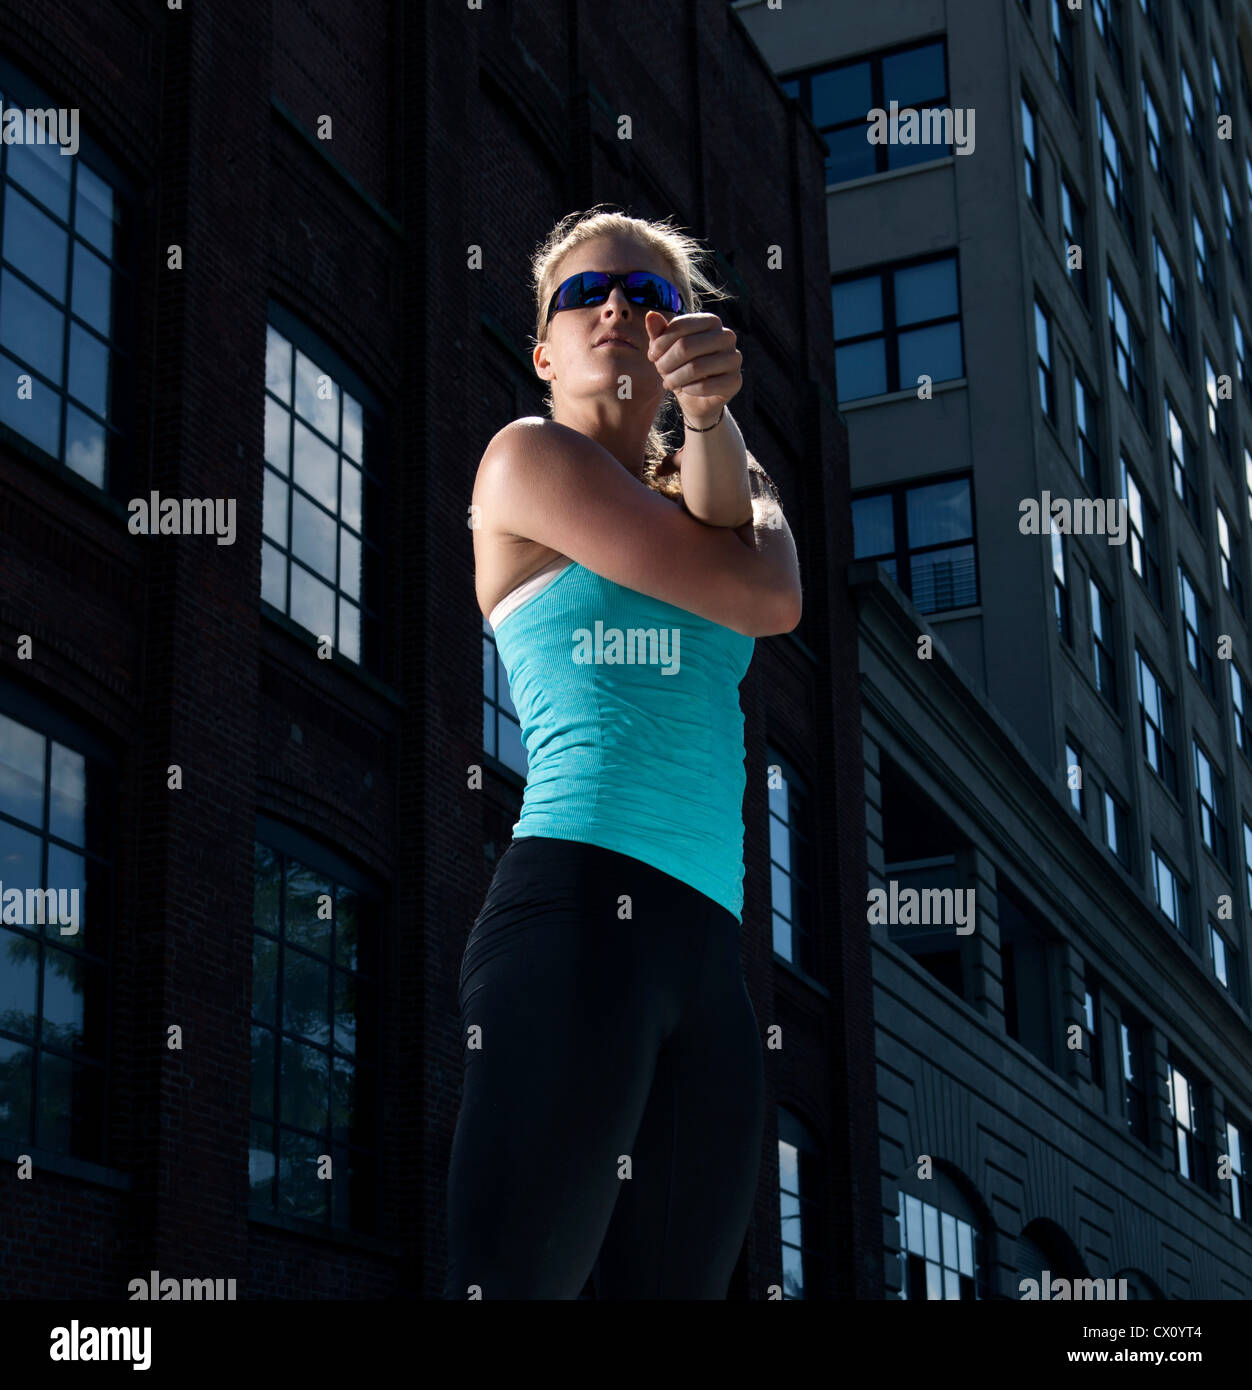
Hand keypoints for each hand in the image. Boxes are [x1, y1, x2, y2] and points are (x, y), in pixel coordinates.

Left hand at [645, 310, 741, 426]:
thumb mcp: (666, 349)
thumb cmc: (681, 366)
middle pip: (686, 347)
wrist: (697, 397)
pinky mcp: (735, 381)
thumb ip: (658, 332)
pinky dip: (688, 390)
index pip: (680, 325)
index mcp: (711, 322)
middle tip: (660, 371)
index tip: (652, 355)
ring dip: (674, 378)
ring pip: (695, 368)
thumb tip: (651, 315)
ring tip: (668, 382)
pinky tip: (685, 389)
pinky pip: (704, 386)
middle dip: (665, 362)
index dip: (660, 343)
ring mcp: (734, 359)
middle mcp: (727, 336)